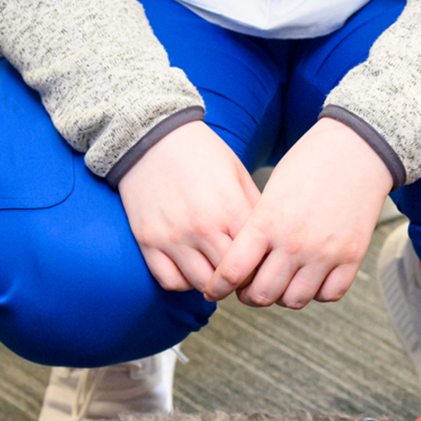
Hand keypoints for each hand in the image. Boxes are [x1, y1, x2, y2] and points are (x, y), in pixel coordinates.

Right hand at [117, 122, 259, 291]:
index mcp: (230, 209)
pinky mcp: (148, 241)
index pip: (256, 259)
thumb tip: (273, 242)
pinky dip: (183, 281)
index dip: (262, 267)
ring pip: (201, 284)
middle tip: (242, 275)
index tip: (262, 266)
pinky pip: (170, 280)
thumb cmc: (201, 154)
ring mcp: (172, 236)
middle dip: (240, 280)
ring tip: (217, 273)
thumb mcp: (238, 174)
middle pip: (231, 277)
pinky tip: (191, 269)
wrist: (152, 136)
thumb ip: (255, 210)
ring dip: (212, 284)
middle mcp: (202, 227)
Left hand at [205, 118, 394, 309]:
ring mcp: (325, 253)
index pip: (232, 272)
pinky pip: (329, 295)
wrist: (356, 149)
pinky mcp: (351, 257)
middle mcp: (294, 243)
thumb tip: (242, 264)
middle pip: (262, 295)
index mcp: (267, 223)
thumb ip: (256, 230)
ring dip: (284, 296)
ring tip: (282, 283)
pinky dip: (317, 292)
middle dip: (250, 296)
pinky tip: (312, 278)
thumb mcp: (270, 193)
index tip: (214, 290)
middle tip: (249, 288)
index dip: (218, 287)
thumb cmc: (308, 164)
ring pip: (294, 301)